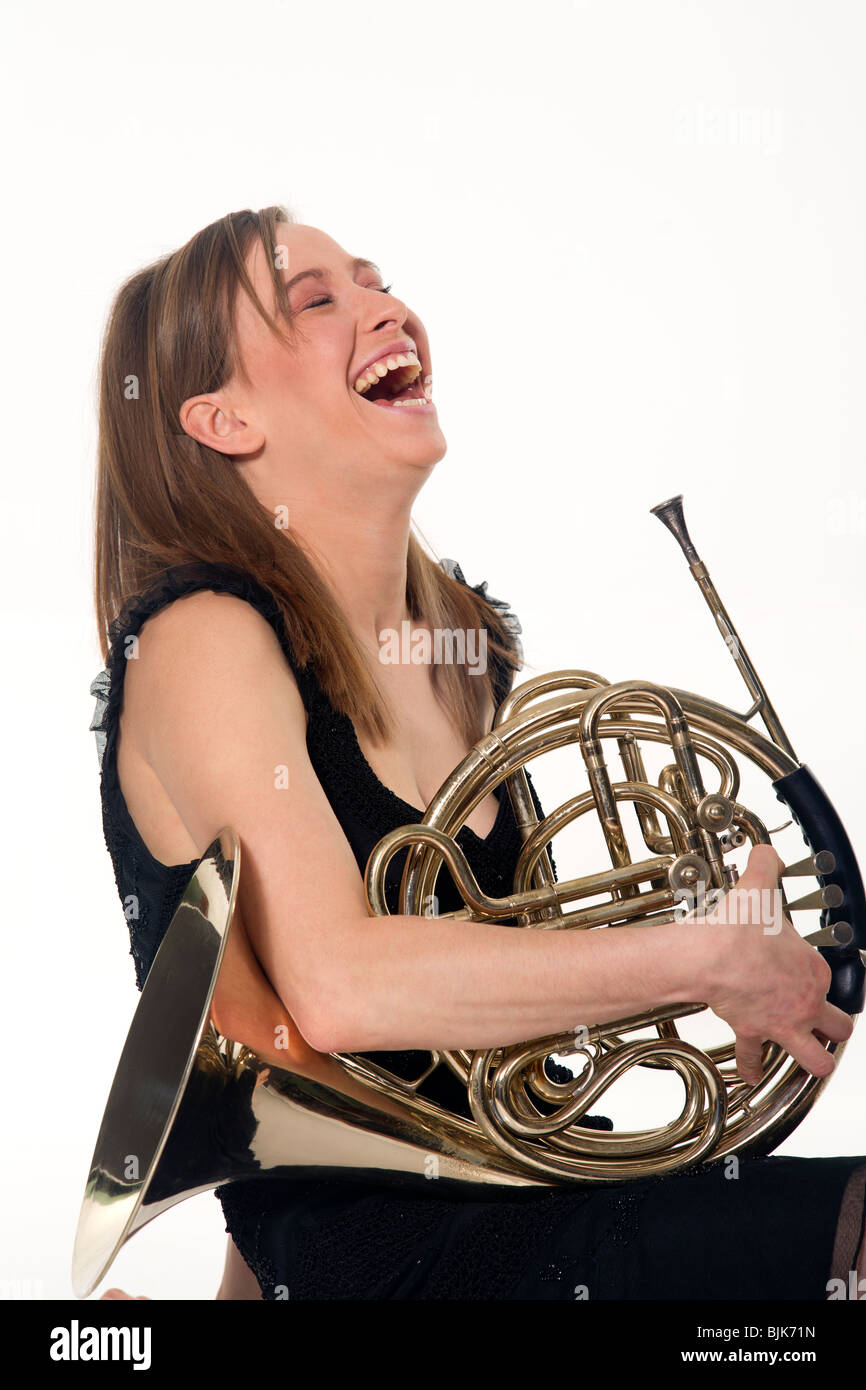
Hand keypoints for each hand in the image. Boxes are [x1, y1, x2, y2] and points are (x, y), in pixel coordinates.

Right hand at [696, 844, 853, 1084]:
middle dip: (836, 1028)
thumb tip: (766, 853)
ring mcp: (782, 1024)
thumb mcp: (759, 888)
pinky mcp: (753, 1033)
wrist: (711, 956)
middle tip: (826, 1023)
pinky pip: (754, 1057)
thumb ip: (767, 867)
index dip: (824, 980)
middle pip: (839, 1027)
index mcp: (815, 972)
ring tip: (809, 1057)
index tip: (812, 976)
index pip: (834, 982)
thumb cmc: (738, 930)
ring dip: (814, 1059)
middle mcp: (806, 1003)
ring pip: (815, 1059)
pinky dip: (752, 1066)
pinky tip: (752, 1073)